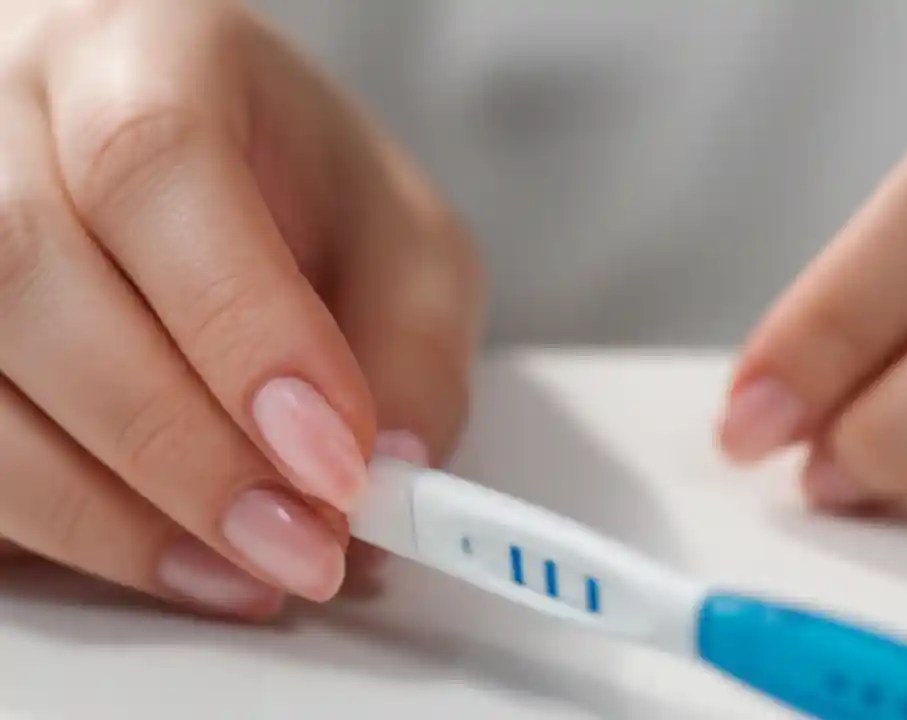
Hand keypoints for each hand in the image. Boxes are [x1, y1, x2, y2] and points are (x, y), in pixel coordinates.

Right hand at [0, 0, 481, 614]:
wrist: (180, 156)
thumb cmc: (290, 182)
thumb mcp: (400, 236)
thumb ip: (411, 340)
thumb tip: (386, 468)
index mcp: (142, 49)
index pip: (155, 165)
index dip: (240, 326)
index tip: (331, 459)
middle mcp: (5, 114)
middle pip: (32, 273)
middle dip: (180, 446)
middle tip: (297, 543)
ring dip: (105, 511)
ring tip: (239, 570)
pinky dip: (53, 525)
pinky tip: (155, 553)